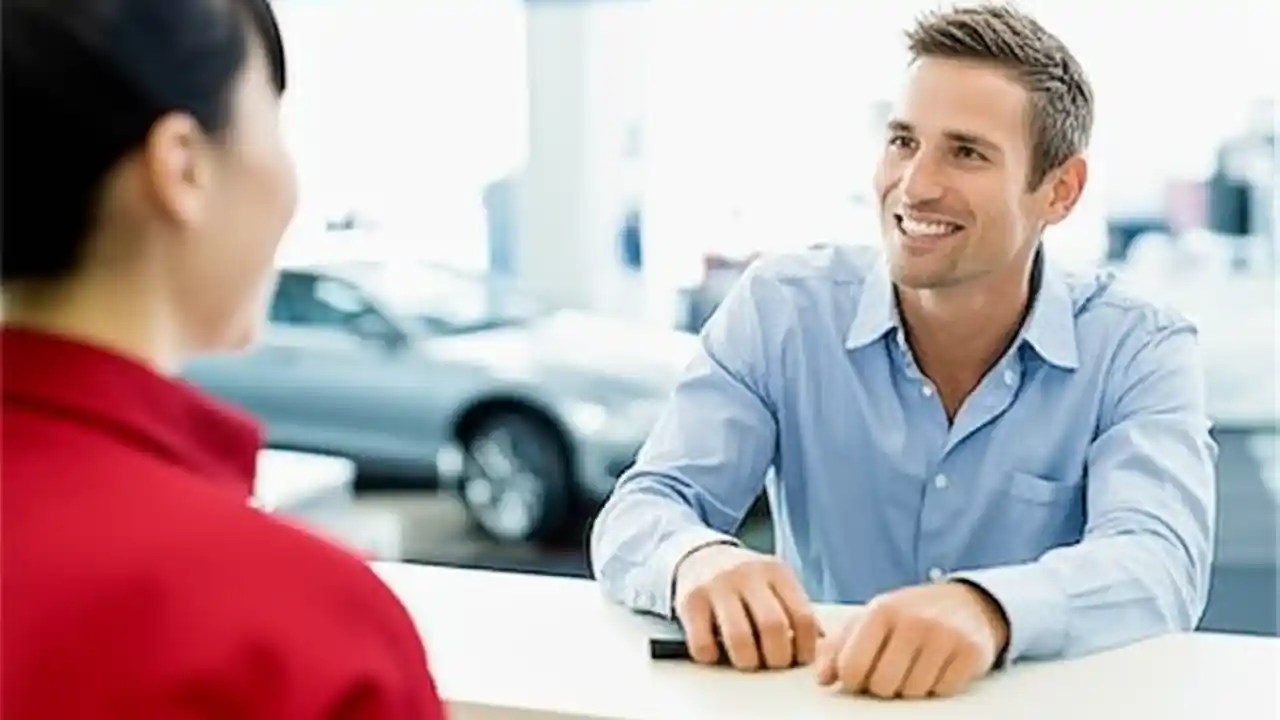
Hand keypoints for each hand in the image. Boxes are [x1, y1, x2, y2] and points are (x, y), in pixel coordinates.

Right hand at [673, 543, 820, 670]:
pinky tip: (716, 651)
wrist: (700, 556)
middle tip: (772, 663)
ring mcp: (717, 586)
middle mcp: (747, 574)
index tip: (799, 659)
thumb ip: (795, 608)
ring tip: (747, 661)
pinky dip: (712, 657)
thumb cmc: (745, 580)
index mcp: (776, 571)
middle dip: (777, 658)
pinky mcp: (690, 601)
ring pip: (739, 639)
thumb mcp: (774, 582)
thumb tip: (821, 645)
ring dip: (747, 662)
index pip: (803, 616)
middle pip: (773, 627)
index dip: (806, 647)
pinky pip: (703, 644)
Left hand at [815, 581, 1008, 698]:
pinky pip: (942, 691)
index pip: (852, 667)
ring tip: (914, 665)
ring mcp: (945, 636)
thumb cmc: (909, 615)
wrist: (965, 604)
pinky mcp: (971, 652)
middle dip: (883, 685)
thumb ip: (839, 646)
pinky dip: (936, 686)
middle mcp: (913, 620)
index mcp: (881, 610)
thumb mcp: (870, 619)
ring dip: (910, 687)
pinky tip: (936, 667)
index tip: (859, 675)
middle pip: (882, 685)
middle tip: (891, 670)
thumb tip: (823, 678)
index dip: (852, 680)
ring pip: (912, 692)